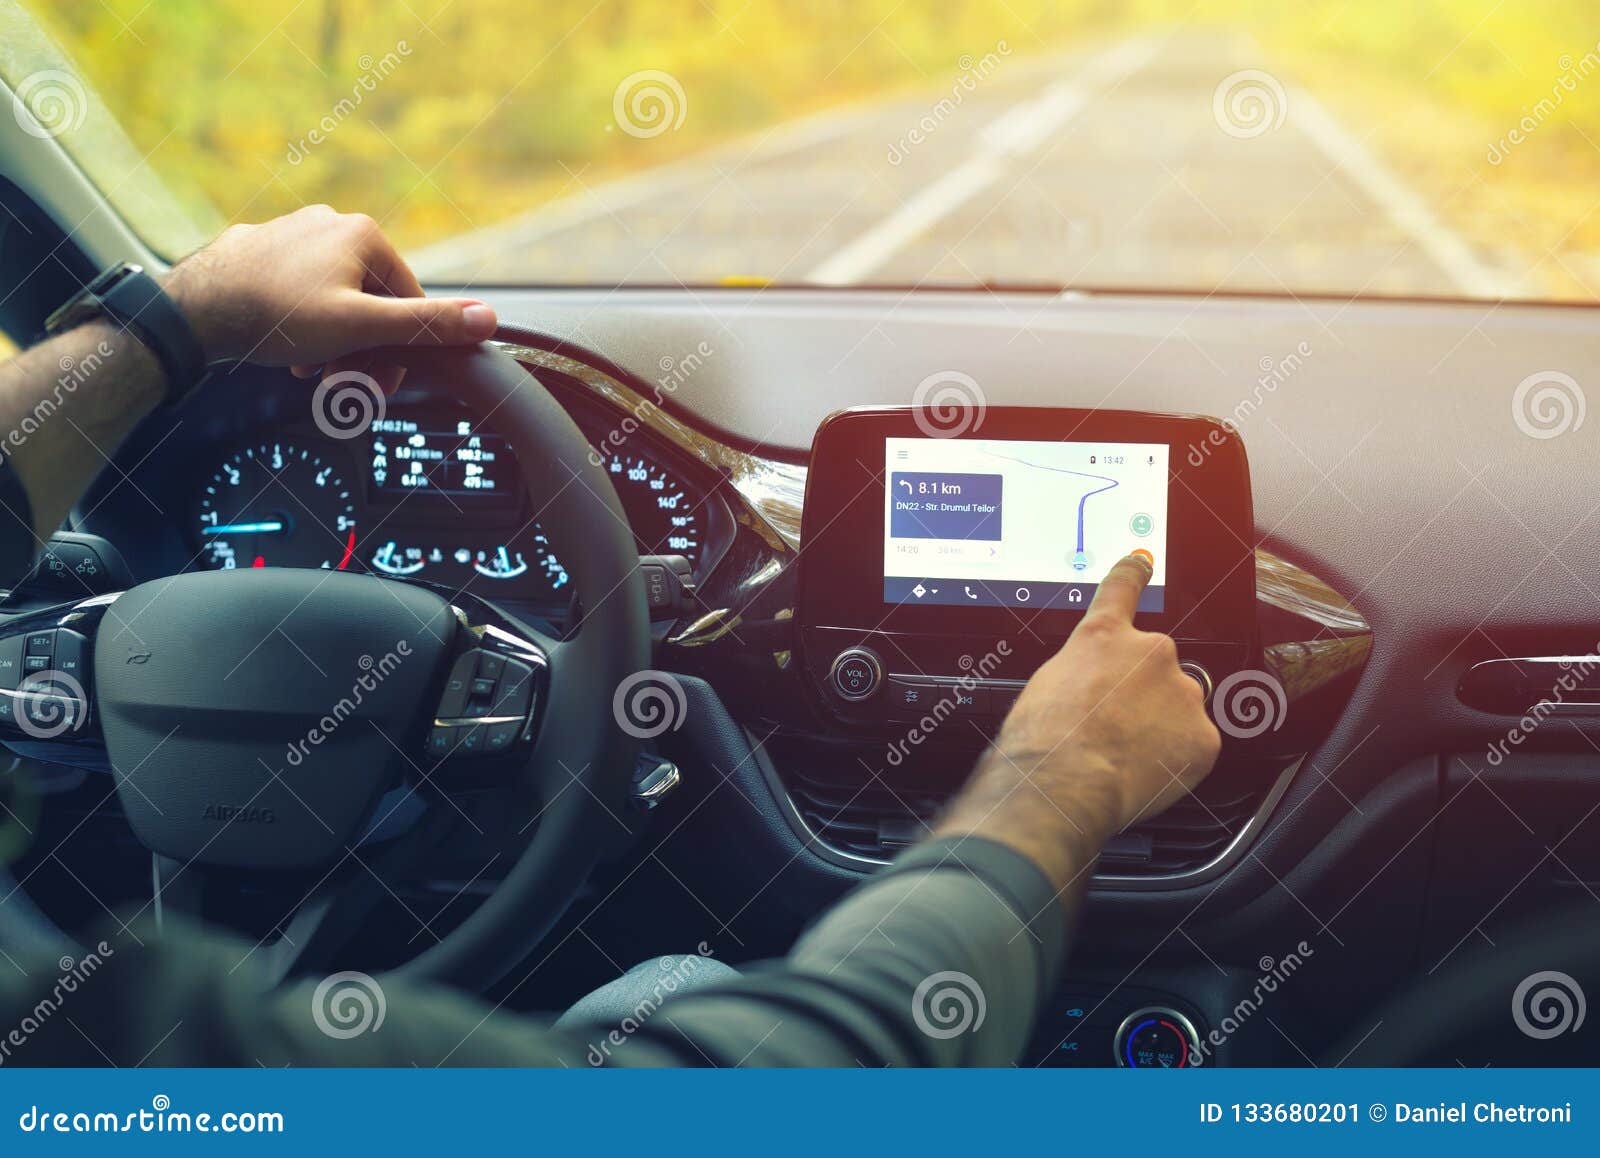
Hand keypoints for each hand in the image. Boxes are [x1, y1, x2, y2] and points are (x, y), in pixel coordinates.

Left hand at [160, 205, 495, 391]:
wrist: (194, 310)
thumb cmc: (276, 314)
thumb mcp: (361, 328)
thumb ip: (425, 325)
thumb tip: (487, 319)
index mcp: (363, 234)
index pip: (408, 298)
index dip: (399, 347)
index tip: (377, 380)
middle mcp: (330, 224)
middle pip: (371, 301)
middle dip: (362, 349)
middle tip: (341, 384)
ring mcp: (293, 234)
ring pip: (336, 300)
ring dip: (334, 344)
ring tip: (312, 371)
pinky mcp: (263, 250)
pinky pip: (301, 293)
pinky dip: (304, 326)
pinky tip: (289, 350)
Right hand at [935, 554, 1220, 895]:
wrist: (1065, 780)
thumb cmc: (1043, 738)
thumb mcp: (1046, 686)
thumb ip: (1080, 674)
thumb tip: (1089, 693)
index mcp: (1102, 637)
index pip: (1121, 590)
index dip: (1132, 573)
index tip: (1141, 560)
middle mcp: (1151, 653)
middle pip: (1156, 669)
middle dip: (1142, 697)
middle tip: (1112, 732)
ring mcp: (1182, 693)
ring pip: (1178, 709)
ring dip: (1159, 728)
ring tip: (1124, 758)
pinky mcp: (1203, 736)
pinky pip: (1193, 746)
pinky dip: (1175, 761)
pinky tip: (1144, 773)